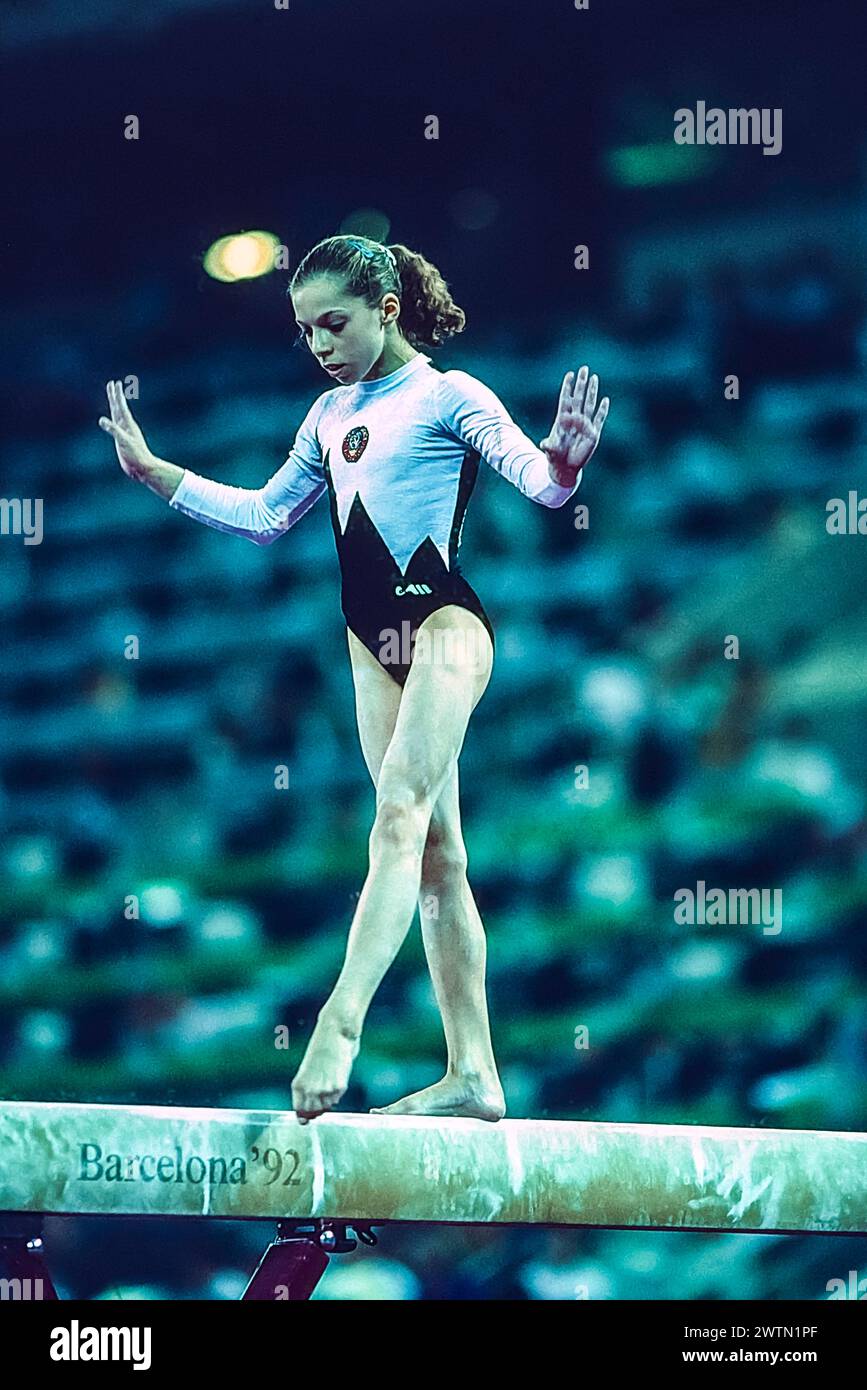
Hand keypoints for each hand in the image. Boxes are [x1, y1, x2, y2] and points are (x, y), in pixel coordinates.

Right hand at [99, 380, 156, 481]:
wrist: (143, 469)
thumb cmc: (135, 455)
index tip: (114, 383)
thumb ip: (113, 430)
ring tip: (113, 397)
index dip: (116, 395)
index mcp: (127, 424)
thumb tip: (102, 420)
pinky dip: (112, 421)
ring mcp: (125, 433)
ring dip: (114, 405)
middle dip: (114, 396)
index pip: (120, 406)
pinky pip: (116, 427)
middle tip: (112, 384)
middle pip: (118, 407)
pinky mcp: (122, 440)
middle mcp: (126, 426)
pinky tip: (111, 420)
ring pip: (118, 415)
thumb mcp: (123, 441)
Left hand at [539, 365, 608, 481]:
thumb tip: (544, 445)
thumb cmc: (555, 458)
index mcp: (562, 420)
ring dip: (592, 392)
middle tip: (584, 369)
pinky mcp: (593, 434)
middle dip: (581, 383)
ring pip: (589, 404)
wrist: (565, 468)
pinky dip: (602, 410)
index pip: (566, 399)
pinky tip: (605, 400)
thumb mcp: (551, 451)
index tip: (570, 374)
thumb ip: (549, 446)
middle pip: (579, 397)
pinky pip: (599, 419)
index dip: (568, 387)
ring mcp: (584, 425)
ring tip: (594, 378)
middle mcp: (574, 419)